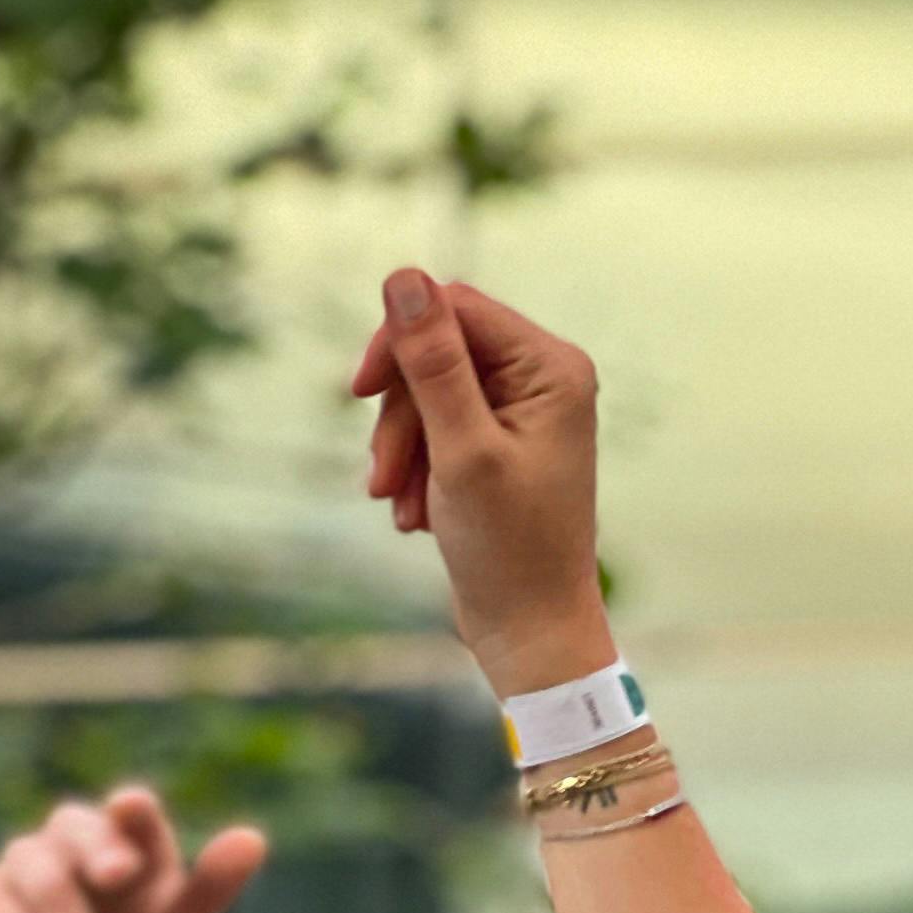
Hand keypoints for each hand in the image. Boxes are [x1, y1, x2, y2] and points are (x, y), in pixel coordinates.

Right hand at [0, 787, 266, 912]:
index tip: (132, 808)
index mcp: (126, 835)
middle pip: (72, 825)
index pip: (130, 812)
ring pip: (40, 879)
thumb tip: (254, 839)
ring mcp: (25, 862)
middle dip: (95, 856)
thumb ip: (212, 886)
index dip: (130, 811)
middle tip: (119, 878)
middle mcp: (71, 837)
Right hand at [349, 270, 613, 696]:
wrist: (532, 636)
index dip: (400, 341)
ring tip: (401, 510)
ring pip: (428, 393)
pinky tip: (416, 516)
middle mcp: (543, 379)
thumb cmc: (509, 552)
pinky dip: (416, 468)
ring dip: (402, 448)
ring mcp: (521, 413)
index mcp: (552, 367)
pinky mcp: (497, 445)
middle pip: (438, 351)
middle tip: (382, 480)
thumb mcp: (462, 452)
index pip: (456, 308)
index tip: (359, 392)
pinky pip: (435, 428)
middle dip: (401, 413)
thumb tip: (404, 276)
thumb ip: (434, 364)